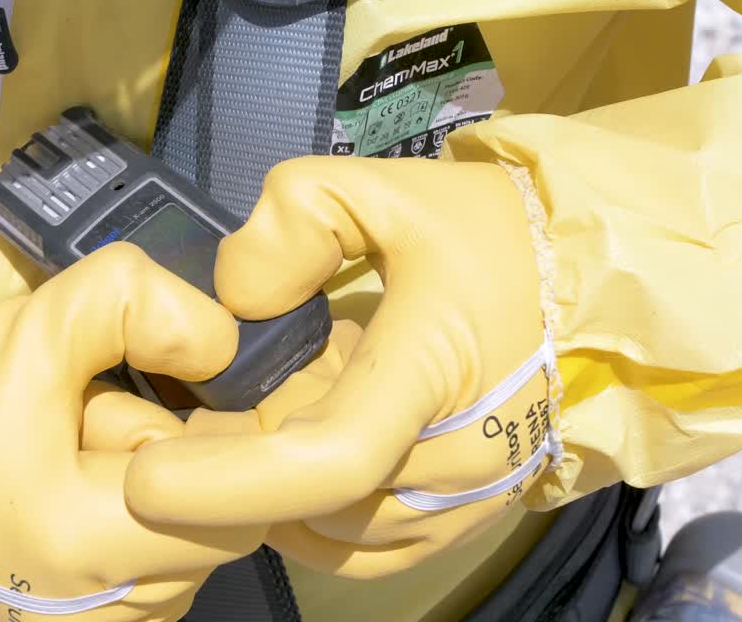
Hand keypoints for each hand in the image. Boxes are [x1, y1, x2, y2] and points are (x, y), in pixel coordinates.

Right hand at [0, 243, 262, 620]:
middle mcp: (92, 614)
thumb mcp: (33, 324)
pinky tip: (65, 495)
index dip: (213, 441)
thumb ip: (137, 307)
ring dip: (146, 498)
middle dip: (166, 463)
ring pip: (180, 551)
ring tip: (65, 462)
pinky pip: (145, 574)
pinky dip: (124, 528)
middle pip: (208, 528)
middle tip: (89, 423)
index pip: (233, 506)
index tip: (168, 398)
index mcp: (83, 544)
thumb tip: (220, 343)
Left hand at [125, 156, 553, 578]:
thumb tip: (240, 296)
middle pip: (314, 508)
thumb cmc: (494, 239)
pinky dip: (313, 522)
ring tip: (244, 434)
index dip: (230, 481)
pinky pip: (369, 551)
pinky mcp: (467, 521)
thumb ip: (298, 216)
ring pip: (335, 538)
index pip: (329, 458)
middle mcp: (459, 459)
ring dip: (272, 500)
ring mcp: (468, 502)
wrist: (593, 289)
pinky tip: (290, 470)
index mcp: (435, 370)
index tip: (147, 478)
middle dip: (230, 480)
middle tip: (183, 425)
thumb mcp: (390, 188)